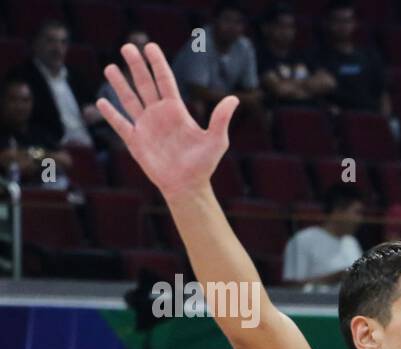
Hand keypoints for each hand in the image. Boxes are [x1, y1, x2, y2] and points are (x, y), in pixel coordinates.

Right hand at [97, 43, 237, 200]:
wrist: (188, 186)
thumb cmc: (204, 164)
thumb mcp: (216, 140)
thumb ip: (220, 119)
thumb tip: (234, 99)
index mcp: (176, 110)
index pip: (165, 80)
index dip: (157, 63)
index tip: (149, 46)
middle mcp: (159, 114)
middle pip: (145, 84)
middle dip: (136, 66)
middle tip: (127, 46)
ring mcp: (146, 127)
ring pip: (130, 100)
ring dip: (120, 84)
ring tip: (110, 67)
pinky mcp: (135, 141)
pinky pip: (120, 125)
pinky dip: (111, 114)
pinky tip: (102, 102)